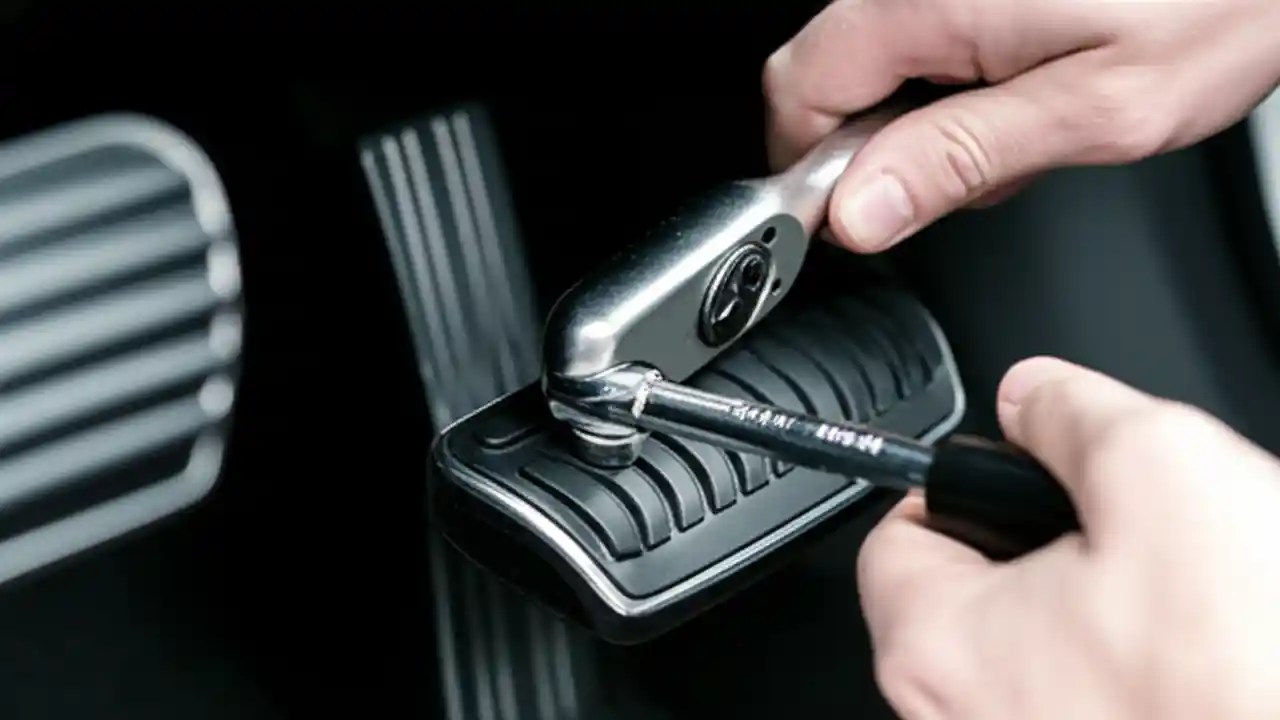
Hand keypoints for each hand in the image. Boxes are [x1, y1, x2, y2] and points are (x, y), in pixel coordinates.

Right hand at [764, 0, 1279, 251]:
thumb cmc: (1219, 4)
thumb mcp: (1093, 111)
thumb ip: (959, 159)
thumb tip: (858, 213)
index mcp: (931, 0)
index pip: (797, 90)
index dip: (812, 170)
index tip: (860, 218)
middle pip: (823, 74)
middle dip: (865, 149)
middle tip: (954, 180)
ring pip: (868, 61)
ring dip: (910, 119)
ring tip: (1004, 133)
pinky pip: (914, 37)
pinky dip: (943, 84)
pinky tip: (1011, 94)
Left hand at [858, 356, 1279, 718]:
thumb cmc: (1248, 673)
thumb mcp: (1158, 469)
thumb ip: (1069, 411)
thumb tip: (1033, 395)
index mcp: (935, 646)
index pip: (897, 531)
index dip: (962, 481)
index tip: (1019, 472)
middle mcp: (956, 718)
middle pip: (970, 589)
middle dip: (1042, 540)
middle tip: (1118, 529)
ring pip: (1036, 646)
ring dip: (1096, 603)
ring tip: (1175, 593)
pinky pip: (1088, 696)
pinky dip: (1130, 664)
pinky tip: (1193, 649)